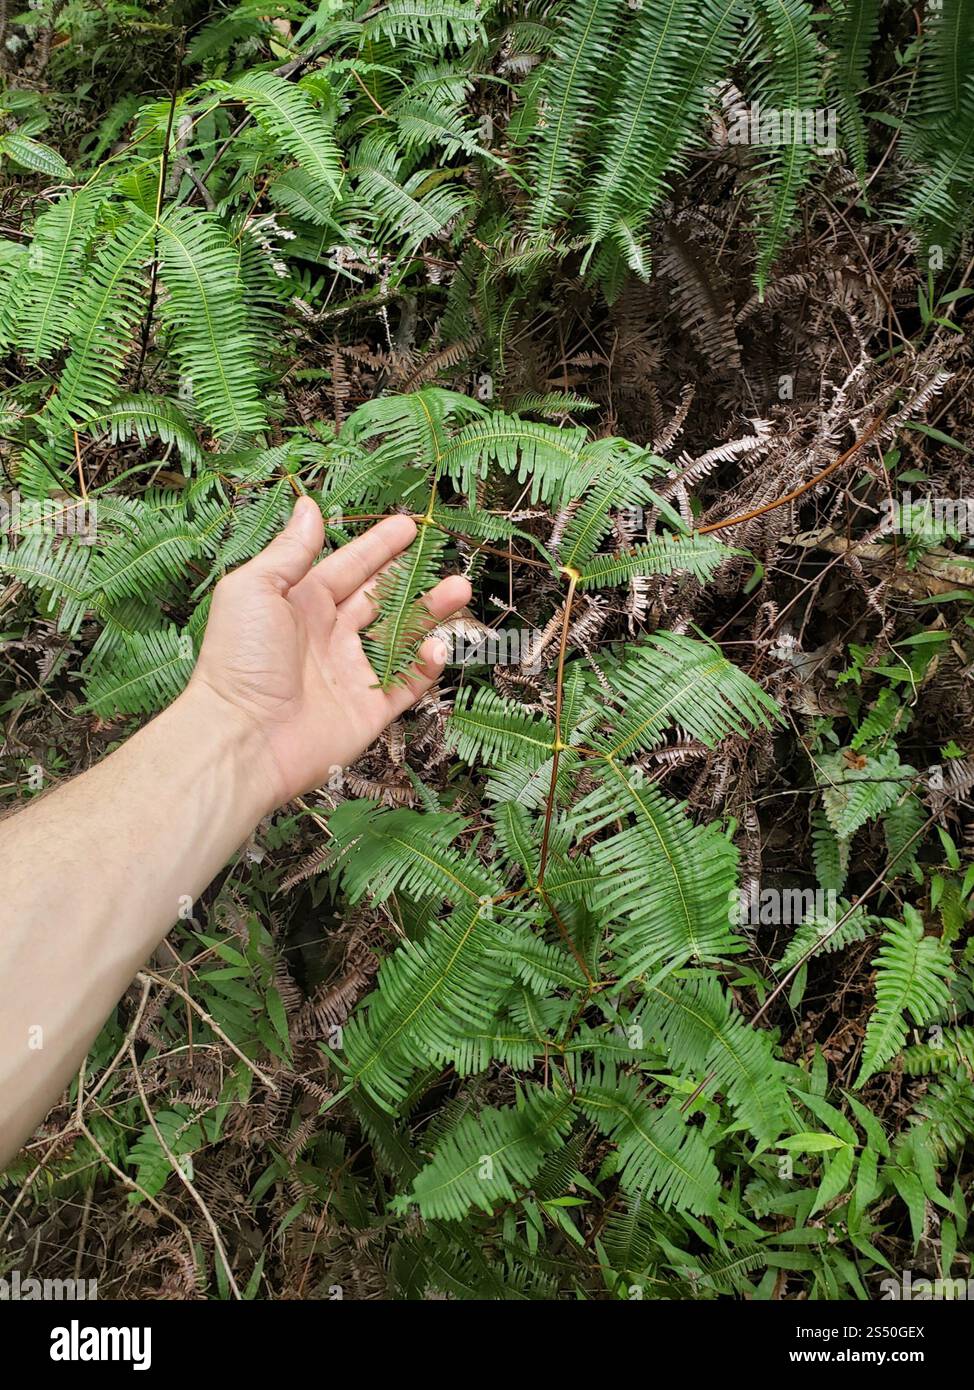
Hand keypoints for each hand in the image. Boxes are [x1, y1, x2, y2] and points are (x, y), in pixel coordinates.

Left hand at [186, 498, 470, 809]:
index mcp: (300, 605)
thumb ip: (290, 550)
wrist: (242, 737)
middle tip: (443, 556)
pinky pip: (407, 683)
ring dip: (430, 613)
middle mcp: (328, 636)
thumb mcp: (254, 588)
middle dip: (412, 577)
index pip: (348, 568)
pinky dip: (426, 664)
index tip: (408, 526)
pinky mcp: (368, 710)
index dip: (377, 547)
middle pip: (380, 599)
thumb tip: (309, 506)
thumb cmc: (239, 658)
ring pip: (401, 636)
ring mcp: (350, 673)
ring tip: (460, 590)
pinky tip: (438, 644)